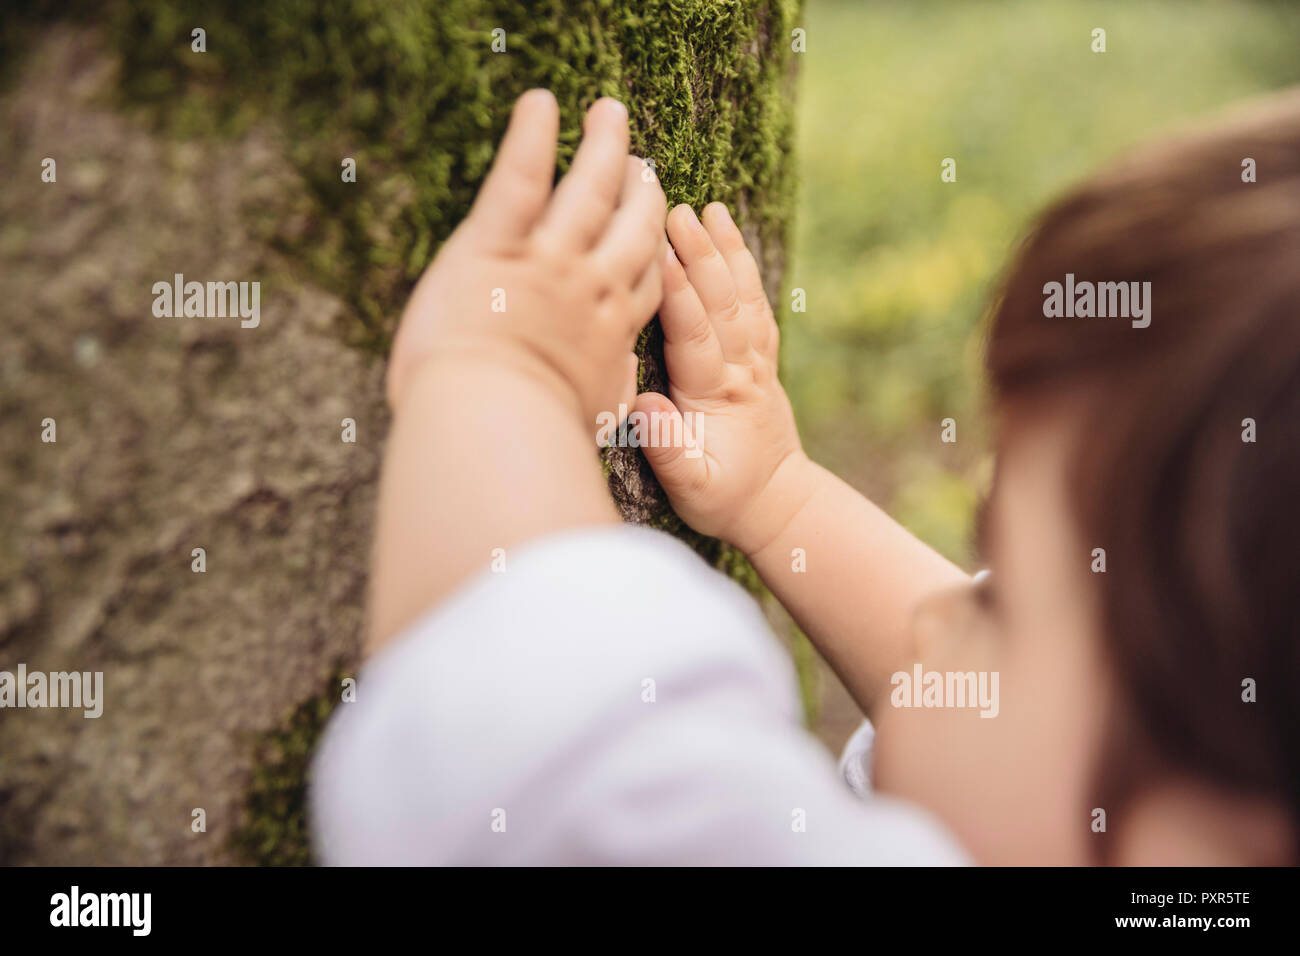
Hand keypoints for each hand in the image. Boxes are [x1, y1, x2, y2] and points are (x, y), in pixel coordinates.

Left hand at [386, 90, 666, 429]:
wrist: (491, 428)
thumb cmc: (535, 435)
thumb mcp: (592, 419)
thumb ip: (610, 388)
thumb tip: (625, 381)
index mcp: (612, 330)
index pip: (648, 275)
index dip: (657, 246)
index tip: (663, 226)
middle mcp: (591, 286)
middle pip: (631, 223)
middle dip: (640, 188)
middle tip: (642, 162)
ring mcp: (548, 260)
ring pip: (587, 190)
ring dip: (601, 146)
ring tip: (609, 112)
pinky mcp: (494, 245)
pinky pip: (519, 179)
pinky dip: (530, 138)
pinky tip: (540, 103)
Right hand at [634, 202, 814, 554]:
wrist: (776, 504)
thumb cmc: (724, 499)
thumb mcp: (692, 489)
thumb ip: (669, 449)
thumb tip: (646, 405)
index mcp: (715, 396)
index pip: (694, 334)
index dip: (677, 293)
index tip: (657, 253)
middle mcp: (740, 370)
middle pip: (720, 303)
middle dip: (700, 255)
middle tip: (677, 211)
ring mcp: (756, 360)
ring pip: (741, 295)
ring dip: (725, 250)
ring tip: (708, 209)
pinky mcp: (761, 356)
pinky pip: (754, 301)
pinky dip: (743, 265)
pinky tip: (729, 234)